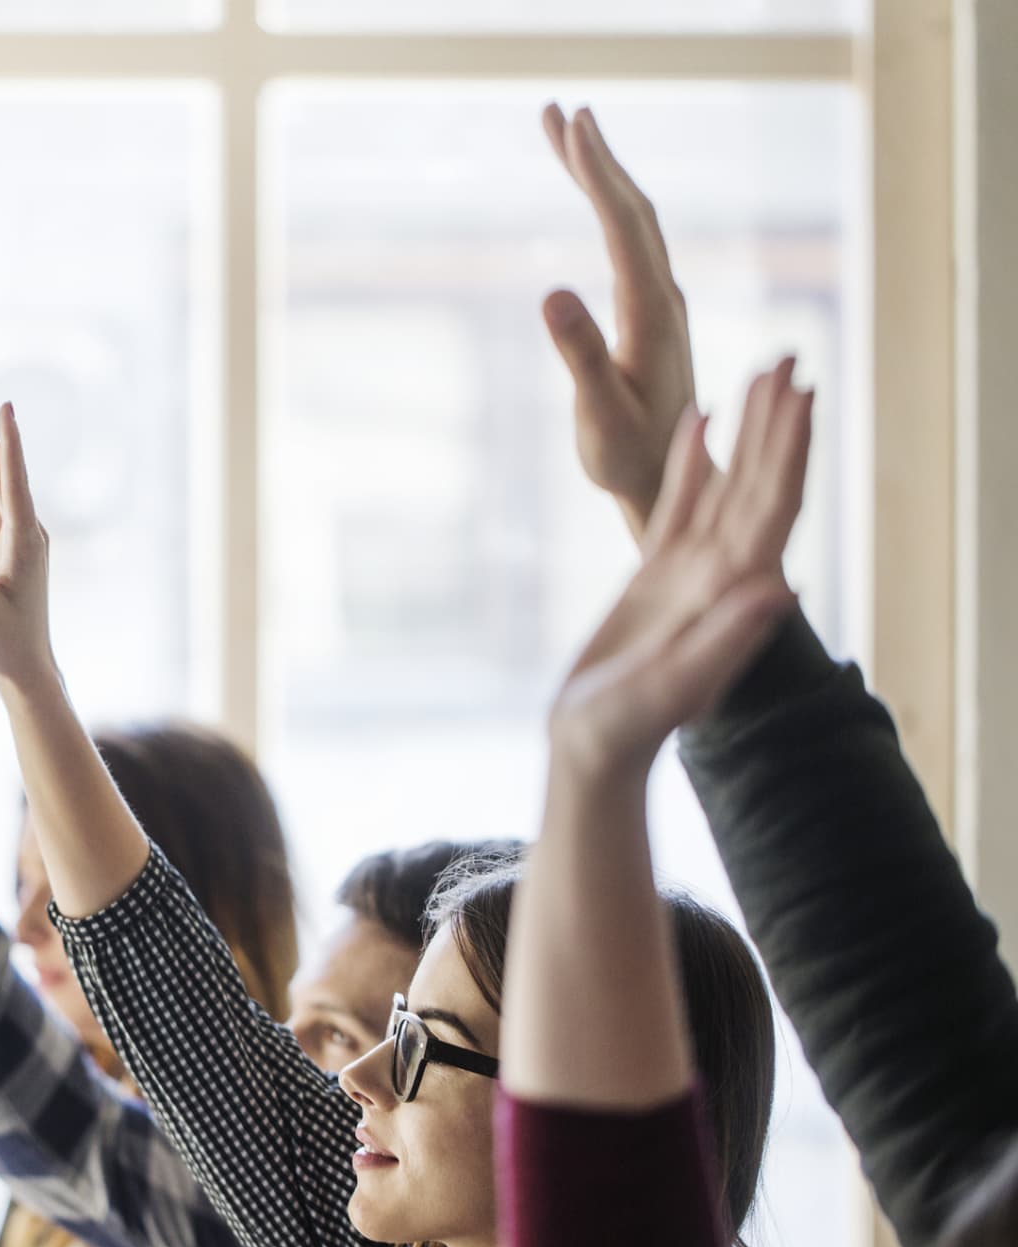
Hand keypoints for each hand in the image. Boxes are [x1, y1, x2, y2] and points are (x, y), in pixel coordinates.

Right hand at [542, 103, 697, 532]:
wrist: (673, 485)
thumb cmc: (630, 458)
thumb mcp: (600, 414)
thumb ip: (581, 354)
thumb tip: (550, 291)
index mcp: (652, 314)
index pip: (624, 226)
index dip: (597, 174)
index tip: (571, 126)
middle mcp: (662, 299)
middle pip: (631, 210)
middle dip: (596, 157)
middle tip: (558, 110)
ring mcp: (658, 305)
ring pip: (632, 222)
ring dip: (600, 175)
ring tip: (564, 135)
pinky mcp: (649, 315)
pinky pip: (628, 242)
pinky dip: (606, 205)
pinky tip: (593, 197)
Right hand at [548, 359, 811, 777]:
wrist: (590, 746)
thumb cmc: (625, 729)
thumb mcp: (672, 688)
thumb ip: (725, 642)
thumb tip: (781, 587)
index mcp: (733, 595)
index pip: (774, 507)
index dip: (791, 449)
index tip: (800, 394)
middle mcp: (723, 575)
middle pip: (760, 484)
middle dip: (779, 421)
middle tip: (791, 356)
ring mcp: (692, 572)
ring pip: (728, 485)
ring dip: (749, 429)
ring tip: (762, 371)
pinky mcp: (658, 574)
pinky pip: (680, 503)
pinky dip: (693, 460)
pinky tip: (699, 418)